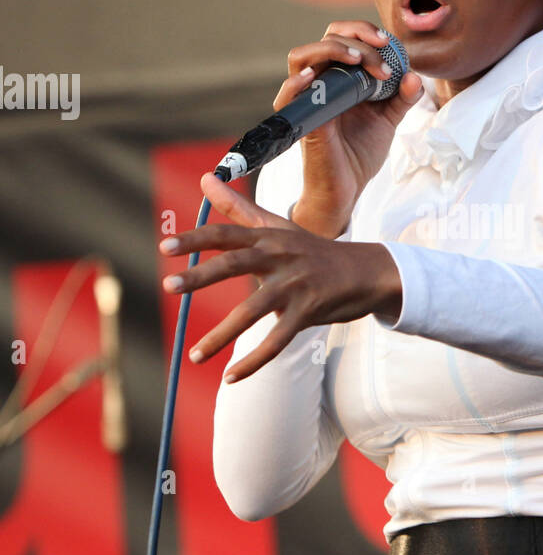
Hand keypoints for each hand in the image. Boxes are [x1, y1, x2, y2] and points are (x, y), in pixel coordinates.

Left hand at [159, 172, 401, 381]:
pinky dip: (254, 362)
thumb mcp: (278, 226)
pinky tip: (231, 377)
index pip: (226, 233)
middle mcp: (280, 257)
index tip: (164, 247)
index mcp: (269, 237)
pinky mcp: (308, 312)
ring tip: (195, 354)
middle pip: (235, 264)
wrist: (367, 272)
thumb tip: (204, 177)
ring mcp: (295, 285)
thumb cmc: (314, 250)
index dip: (195, 239)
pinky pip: (277, 341)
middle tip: (168, 287)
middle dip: (200, 276)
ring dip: (221, 335)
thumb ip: (237, 207)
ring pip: (252, 311)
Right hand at [277, 21, 423, 235]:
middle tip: (381, 49)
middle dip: (356, 35)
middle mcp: (320, 83)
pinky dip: (297, 82)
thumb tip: (415, 75)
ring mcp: (308, 100)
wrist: (348, 189)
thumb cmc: (360, 153)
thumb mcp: (387, 120)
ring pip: (301, 56)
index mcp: (340, 78)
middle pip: (325, 38)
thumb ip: (402, 98)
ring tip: (358, 59)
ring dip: (331, 49)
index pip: (343, 37)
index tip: (389, 42)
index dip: (364, 31)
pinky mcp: (301, 121)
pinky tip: (316, 76)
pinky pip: (288, 95)